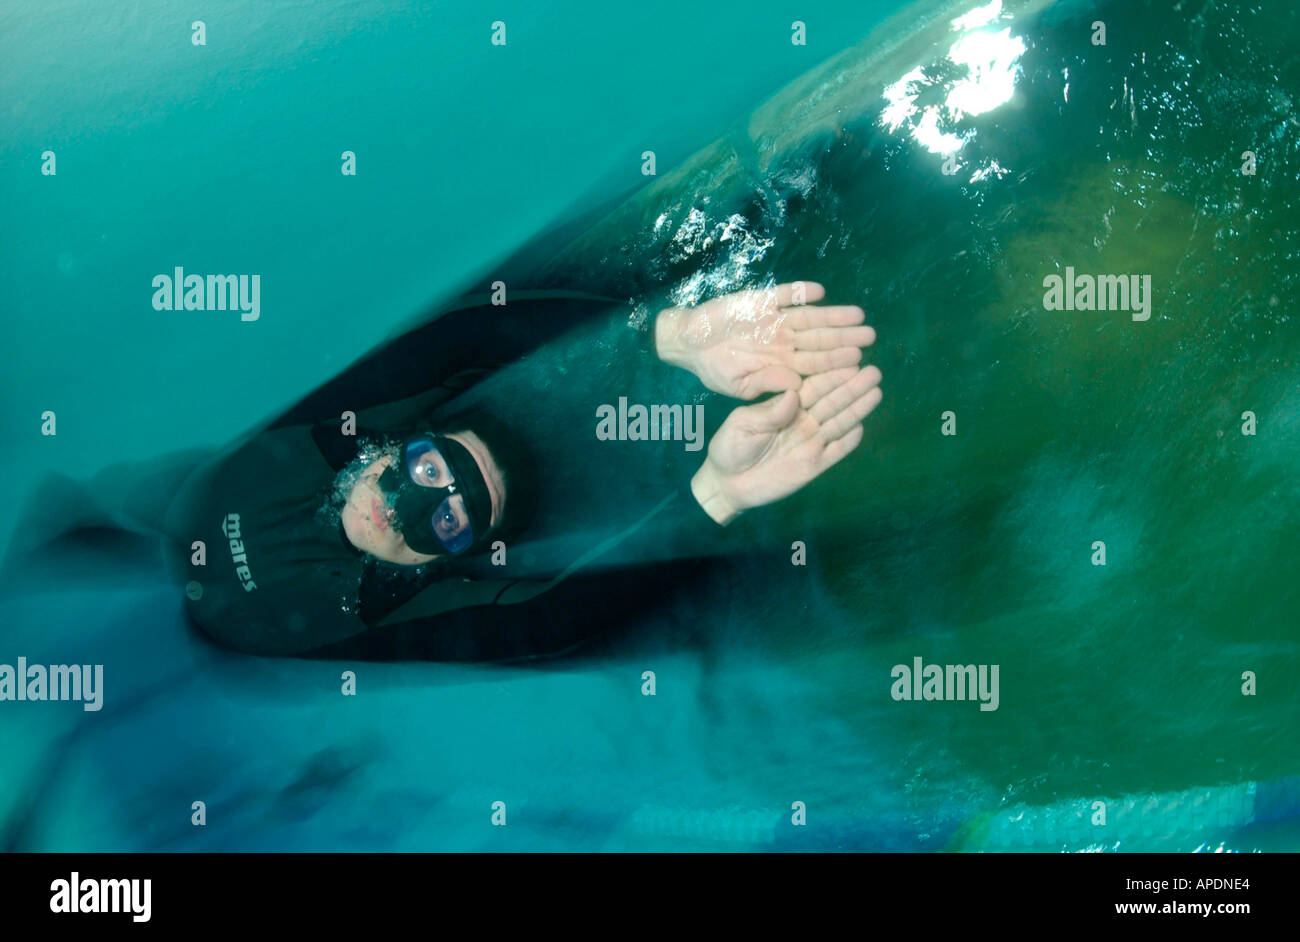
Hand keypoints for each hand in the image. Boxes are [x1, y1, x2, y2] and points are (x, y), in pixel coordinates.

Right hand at [654, 281, 875, 399]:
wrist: (688, 342)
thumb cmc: (715, 369)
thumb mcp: (738, 386)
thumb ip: (766, 385)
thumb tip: (795, 387)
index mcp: (782, 364)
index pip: (815, 363)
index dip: (835, 361)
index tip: (858, 361)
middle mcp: (784, 340)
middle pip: (820, 339)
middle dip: (845, 337)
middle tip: (871, 336)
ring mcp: (775, 319)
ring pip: (810, 317)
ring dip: (833, 315)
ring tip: (857, 314)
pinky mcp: (761, 300)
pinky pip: (785, 295)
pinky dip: (800, 292)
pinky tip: (820, 292)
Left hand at [690, 366, 882, 524]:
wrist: (728, 484)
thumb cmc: (730, 448)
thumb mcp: (743, 425)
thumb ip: (768, 413)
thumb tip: (793, 394)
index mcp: (785, 406)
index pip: (813, 387)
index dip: (831, 375)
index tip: (849, 361)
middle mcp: (803, 421)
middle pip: (832, 402)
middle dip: (852, 387)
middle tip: (873, 371)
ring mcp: (811, 442)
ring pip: (839, 423)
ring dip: (857, 409)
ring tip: (876, 392)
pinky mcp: (815, 465)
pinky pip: (836, 451)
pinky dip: (849, 441)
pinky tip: (862, 427)